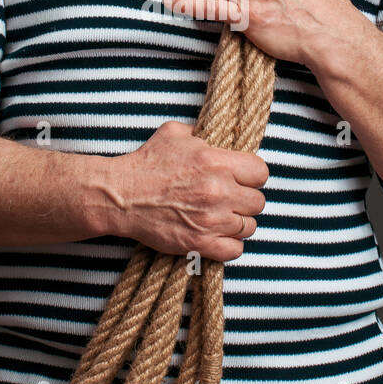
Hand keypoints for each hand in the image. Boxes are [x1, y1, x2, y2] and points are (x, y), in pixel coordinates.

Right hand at [104, 120, 268, 263]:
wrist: (121, 196)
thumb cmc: (146, 163)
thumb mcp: (175, 133)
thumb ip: (202, 133)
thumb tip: (217, 136)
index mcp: (216, 162)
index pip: (260, 173)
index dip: (252, 177)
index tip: (242, 179)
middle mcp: (219, 191)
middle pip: (257, 202)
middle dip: (245, 201)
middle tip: (230, 200)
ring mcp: (211, 220)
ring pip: (248, 227)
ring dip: (237, 223)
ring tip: (221, 218)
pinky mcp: (199, 243)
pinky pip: (235, 250)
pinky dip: (229, 245)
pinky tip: (217, 236)